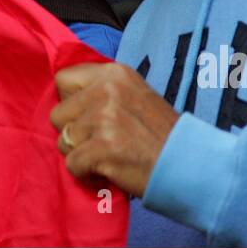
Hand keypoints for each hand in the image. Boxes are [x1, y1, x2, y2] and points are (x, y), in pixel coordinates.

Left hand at [49, 62, 179, 197]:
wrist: (188, 163)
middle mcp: (107, 90)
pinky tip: (108, 170)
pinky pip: (72, 164)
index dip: (69, 101)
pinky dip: (86, 174)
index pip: (63, 79)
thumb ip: (101, 90)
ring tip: (107, 156)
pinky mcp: (103, 147)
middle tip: (99, 142)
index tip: (86, 116)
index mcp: (114, 73)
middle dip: (74, 133)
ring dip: (81, 155)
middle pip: (58, 114)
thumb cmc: (159, 133)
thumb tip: (63, 98)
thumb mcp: (133, 94)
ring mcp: (105, 118)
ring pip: (63, 141)